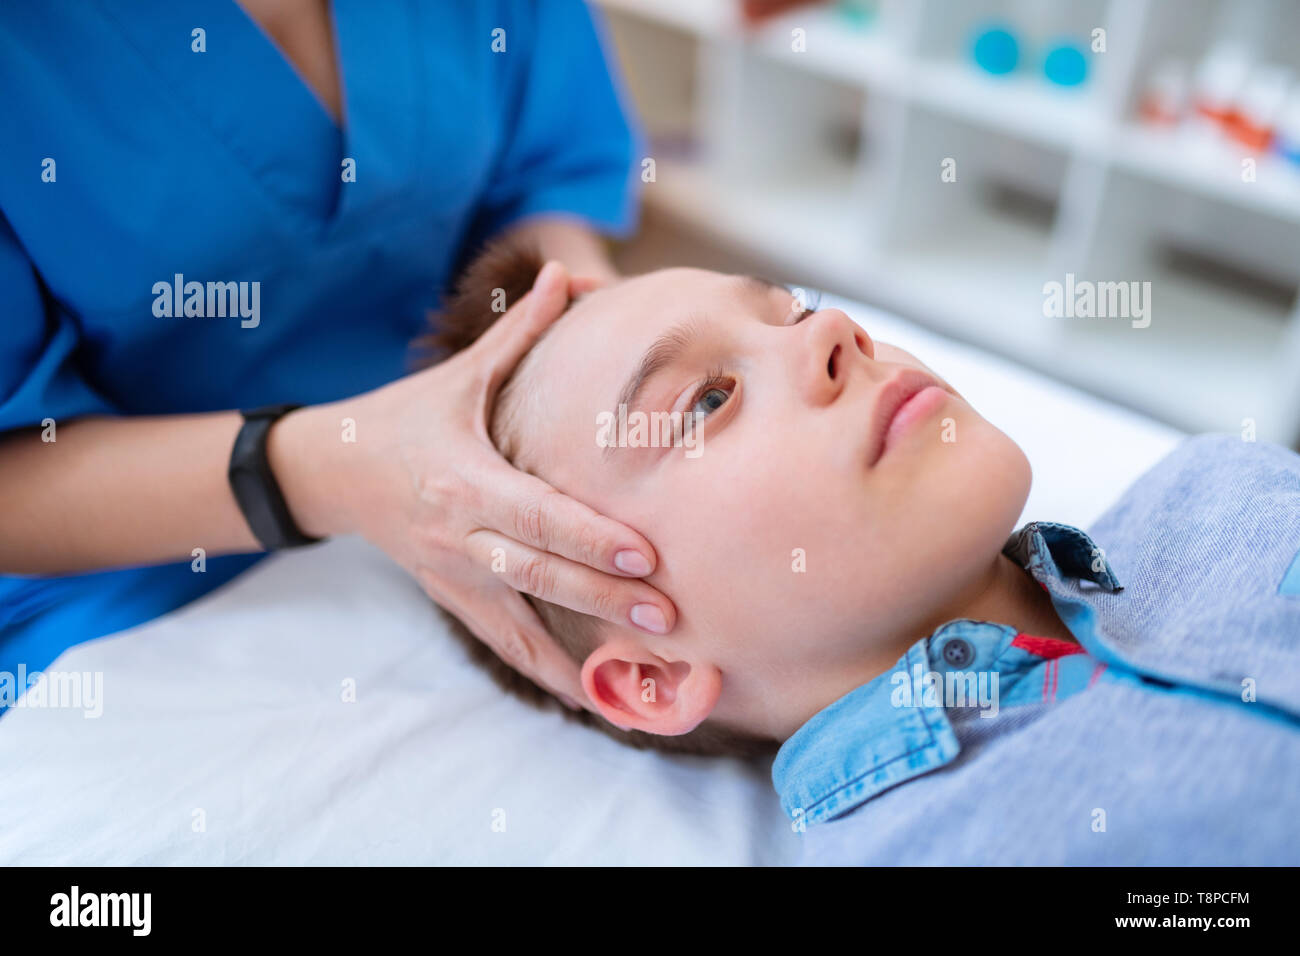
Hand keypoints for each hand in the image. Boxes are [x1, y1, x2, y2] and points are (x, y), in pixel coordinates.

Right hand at [270, 261, 675, 707]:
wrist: (335, 471)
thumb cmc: (407, 416)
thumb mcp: (458, 376)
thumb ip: (519, 334)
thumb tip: (568, 273)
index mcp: (464, 480)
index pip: (535, 515)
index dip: (587, 539)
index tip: (643, 555)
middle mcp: (459, 535)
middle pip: (539, 574)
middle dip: (604, 597)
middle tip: (668, 612)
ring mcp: (456, 575)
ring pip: (526, 620)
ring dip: (585, 647)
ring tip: (646, 669)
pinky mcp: (456, 599)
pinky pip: (508, 645)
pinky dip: (551, 674)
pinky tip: (597, 698)